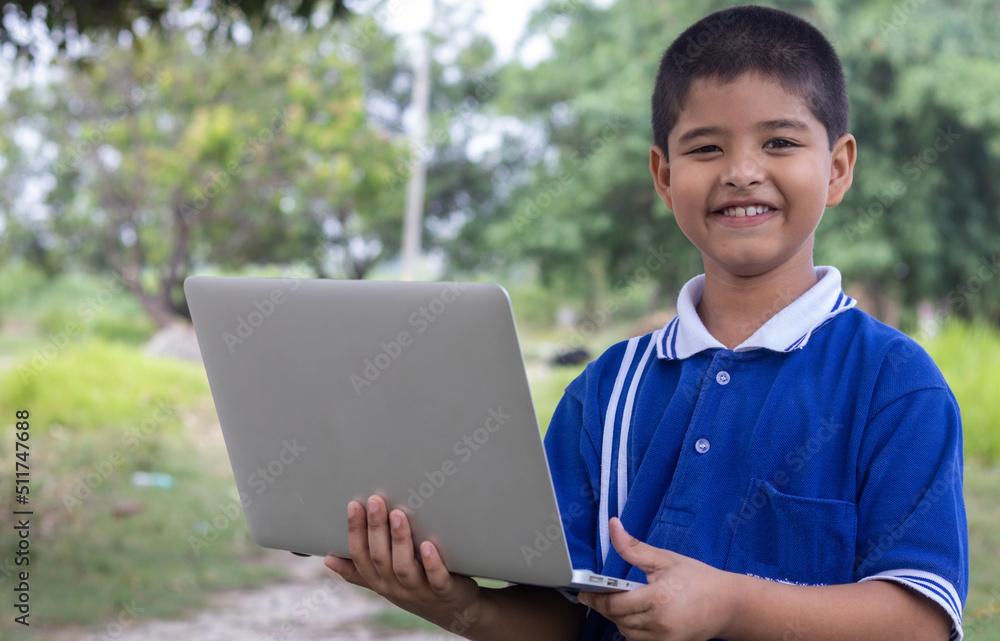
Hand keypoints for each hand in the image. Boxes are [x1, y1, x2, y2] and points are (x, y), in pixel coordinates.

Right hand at [324, 495, 482, 628]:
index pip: (360, 556)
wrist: (453, 611)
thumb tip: (328, 559)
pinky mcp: (444, 591)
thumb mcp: (384, 581)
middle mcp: (395, 586)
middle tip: (375, 501)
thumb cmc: (416, 588)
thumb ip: (359, 571)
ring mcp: (419, 590)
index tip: (353, 505)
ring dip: (399, 540)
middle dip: (374, 528)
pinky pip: (436, 578)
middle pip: (379, 558)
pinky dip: (431, 563)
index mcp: (379, 581)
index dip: (355, 531)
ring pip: (404, 566)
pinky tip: (428, 545)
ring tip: (398, 515)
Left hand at [578, 518, 740, 640]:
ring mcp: (665, 638)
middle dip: (606, 606)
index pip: (615, 604)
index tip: (585, 593)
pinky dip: (633, 630)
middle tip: (600, 594)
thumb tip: (613, 527)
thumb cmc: (698, 579)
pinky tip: (637, 615)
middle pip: (618, 619)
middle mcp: (660, 622)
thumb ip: (633, 547)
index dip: (595, 599)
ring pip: (627, 633)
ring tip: (621, 602)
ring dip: (618, 619)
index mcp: (658, 598)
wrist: (728, 604)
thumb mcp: (664, 559)